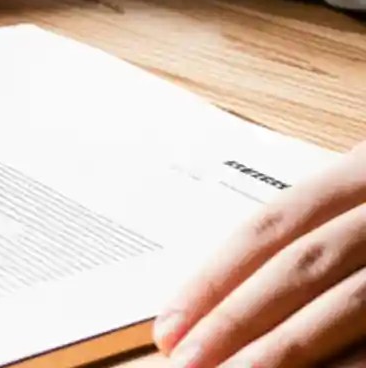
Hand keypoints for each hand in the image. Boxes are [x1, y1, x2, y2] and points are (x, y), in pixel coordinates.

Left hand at [153, 143, 365, 366]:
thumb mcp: (361, 201)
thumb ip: (312, 241)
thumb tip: (223, 303)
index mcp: (363, 168)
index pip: (271, 226)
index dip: (214, 279)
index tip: (168, 327)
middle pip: (304, 266)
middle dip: (239, 321)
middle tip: (187, 363)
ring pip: (351, 304)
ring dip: (288, 352)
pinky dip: (351, 365)